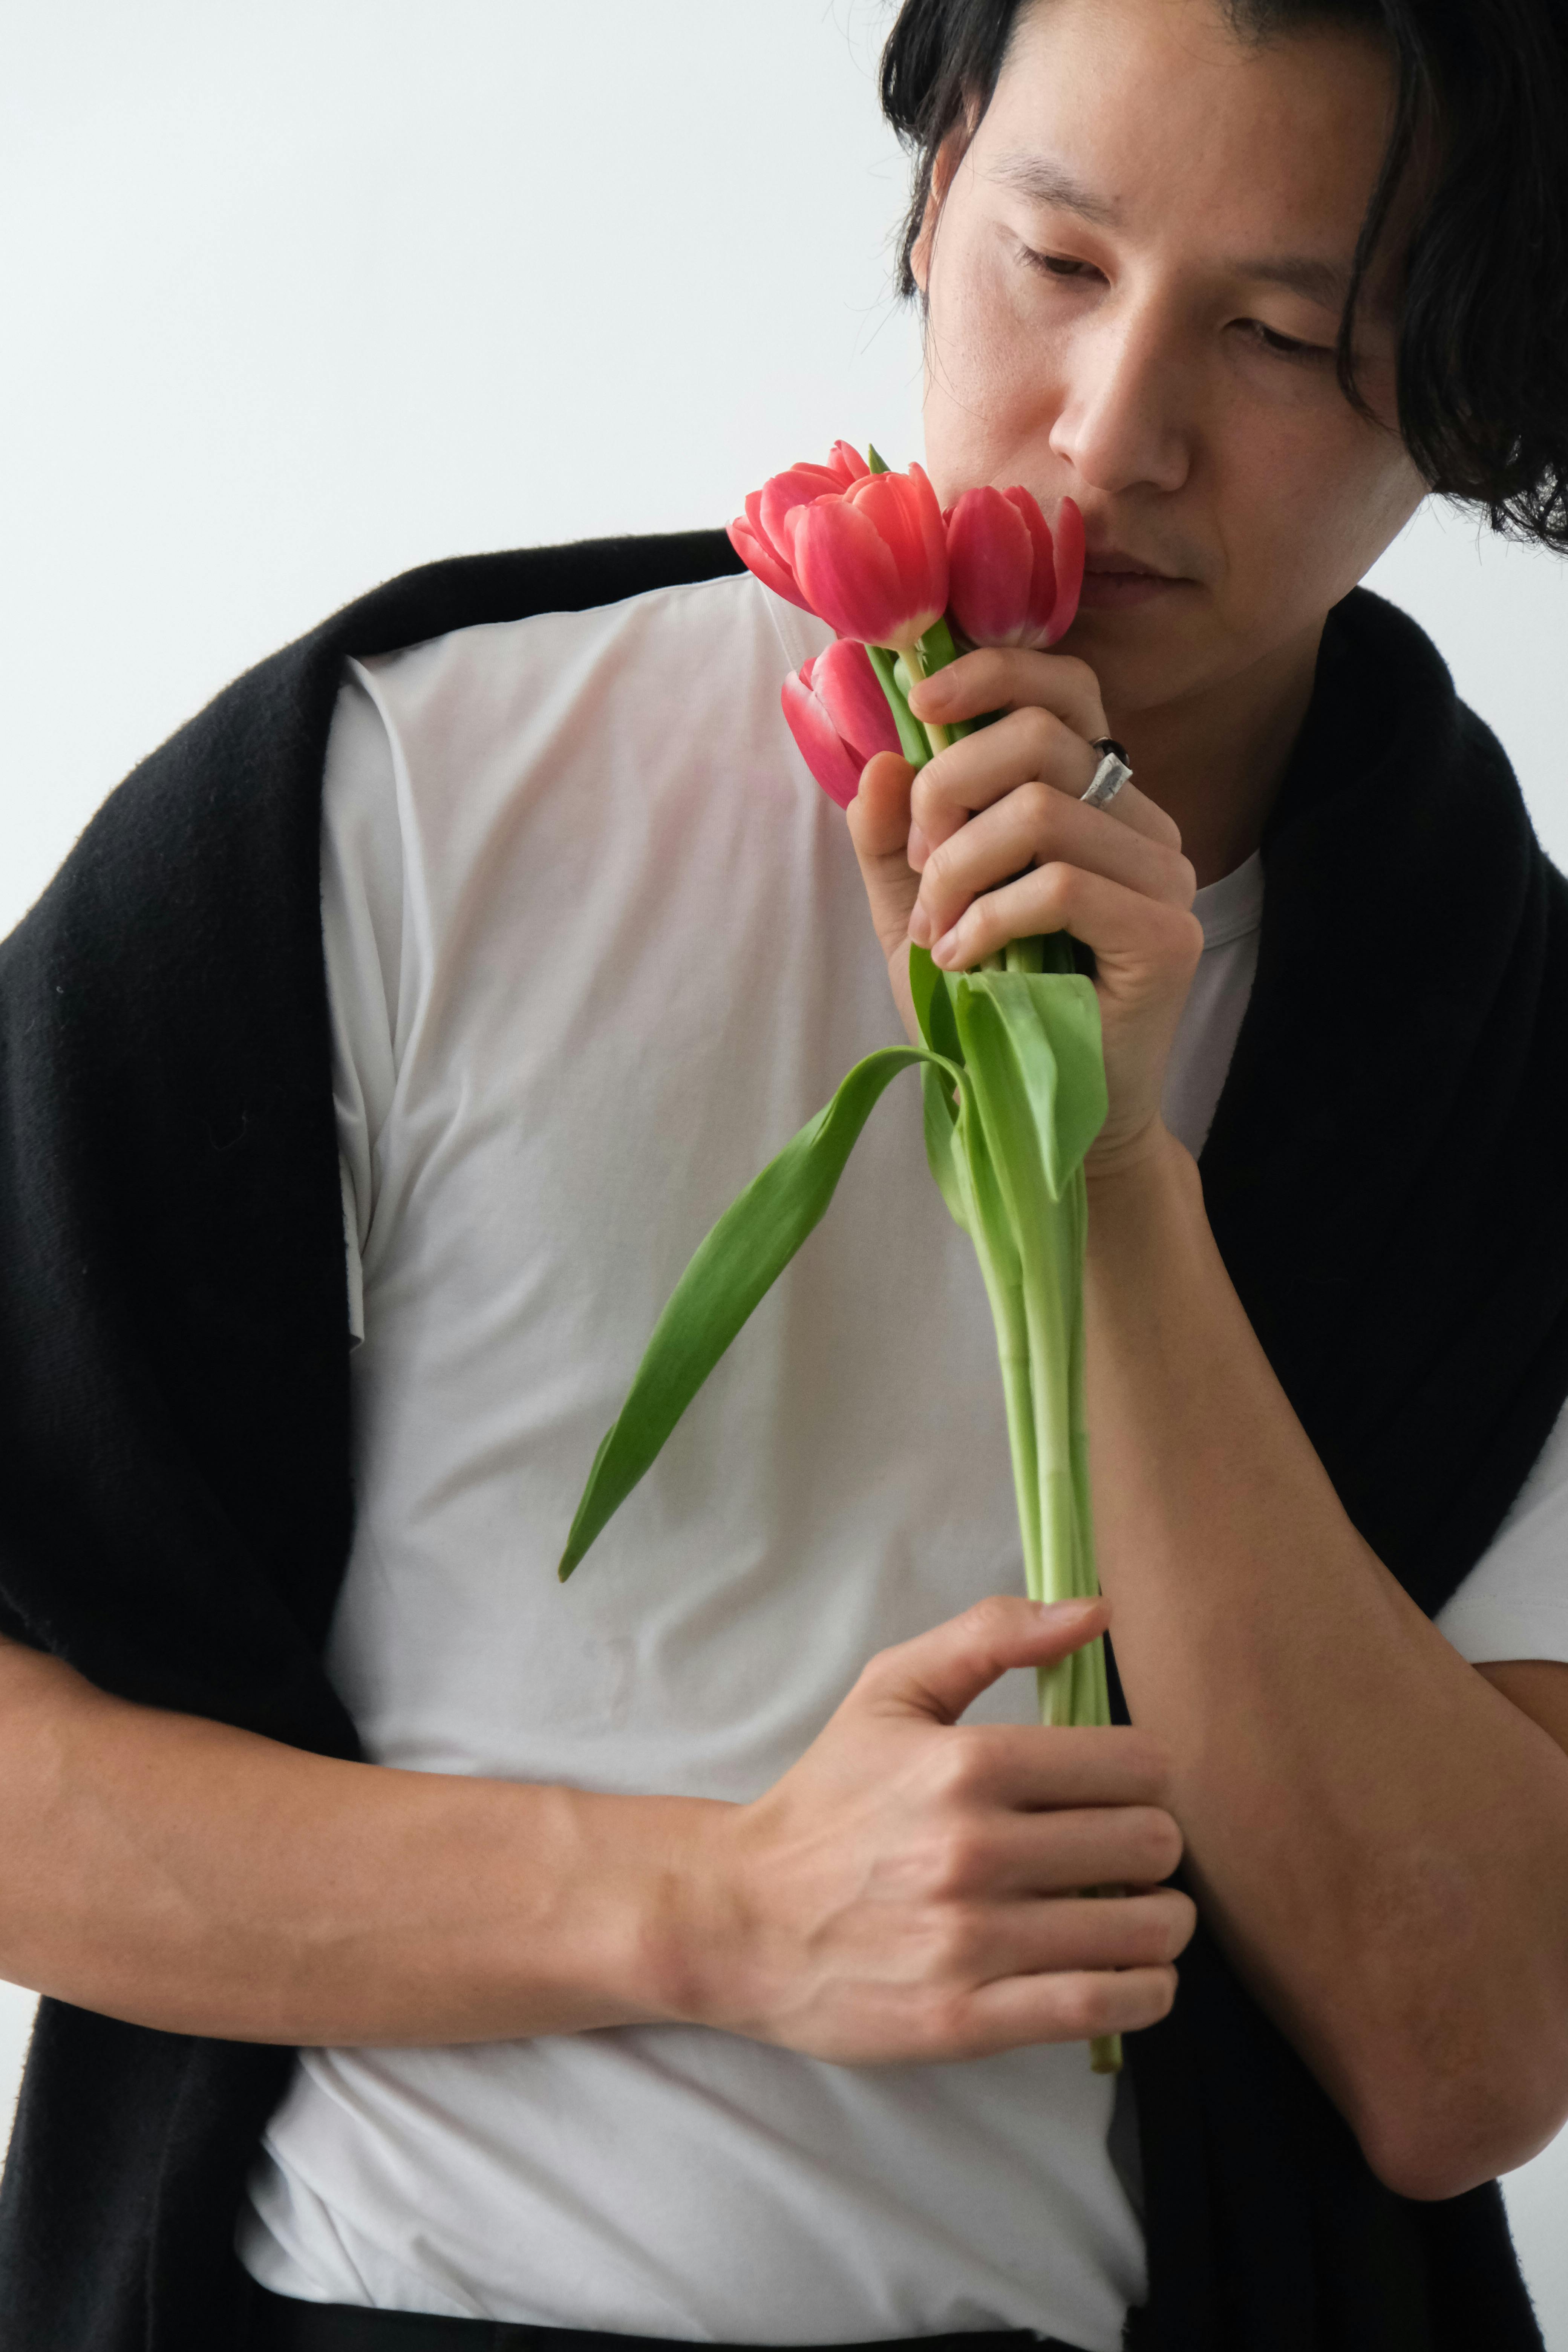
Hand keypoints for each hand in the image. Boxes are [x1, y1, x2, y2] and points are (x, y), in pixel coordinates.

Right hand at [677, 1596, 1194, 2064]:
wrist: (739, 1917)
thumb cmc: (827, 1799)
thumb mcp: (890, 1691)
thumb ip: (991, 1635)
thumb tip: (1096, 1611)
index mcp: (965, 1763)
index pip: (1136, 1764)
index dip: (1147, 1775)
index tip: (1122, 1789)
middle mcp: (972, 1851)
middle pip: (1149, 1844)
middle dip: (1155, 1845)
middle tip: (1126, 1852)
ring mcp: (969, 1942)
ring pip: (1142, 1929)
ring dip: (1161, 1921)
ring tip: (1135, 1912)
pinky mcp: (965, 2019)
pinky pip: (1105, 2008)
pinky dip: (1144, 1991)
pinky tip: (1132, 1973)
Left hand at [845, 647, 1201, 1172]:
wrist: (1046, 1116)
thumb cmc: (989, 1012)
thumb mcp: (916, 915)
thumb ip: (891, 841)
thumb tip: (880, 759)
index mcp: (1094, 798)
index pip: (1065, 687)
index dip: (991, 674)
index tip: (919, 706)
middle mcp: (1142, 822)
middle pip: (1038, 737)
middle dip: (947, 791)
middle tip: (920, 867)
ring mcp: (1164, 876)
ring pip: (1042, 811)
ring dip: (959, 871)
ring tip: (940, 934)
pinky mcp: (1166, 934)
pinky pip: (1062, 885)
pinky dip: (991, 918)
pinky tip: (967, 962)